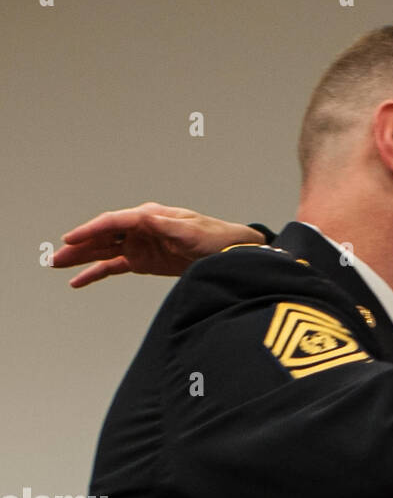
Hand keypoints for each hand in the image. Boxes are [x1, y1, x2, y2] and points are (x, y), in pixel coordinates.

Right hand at [52, 203, 262, 286]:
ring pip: (103, 252)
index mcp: (149, 217)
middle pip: (102, 237)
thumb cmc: (215, 238)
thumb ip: (167, 226)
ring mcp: (139, 245)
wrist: (231, 253)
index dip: (91, 230)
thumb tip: (145, 218)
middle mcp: (140, 228)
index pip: (113, 223)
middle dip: (78, 246)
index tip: (72, 239)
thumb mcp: (192, 230)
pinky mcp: (143, 262)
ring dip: (81, 259)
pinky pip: (114, 267)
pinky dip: (97, 273)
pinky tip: (80, 281)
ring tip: (57, 266)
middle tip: (54, 257)